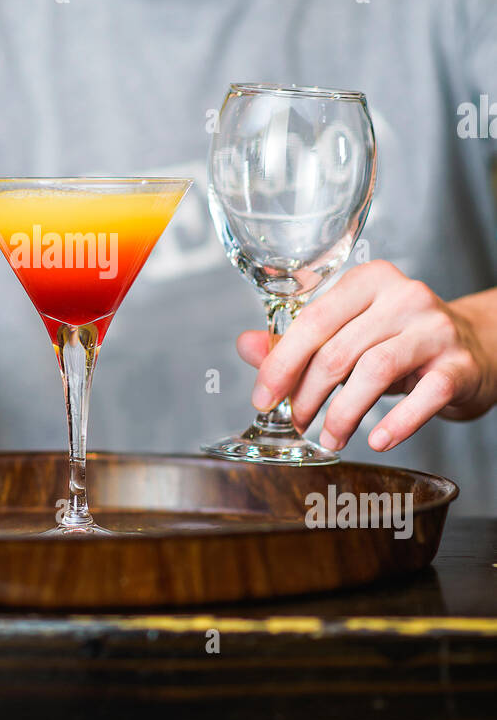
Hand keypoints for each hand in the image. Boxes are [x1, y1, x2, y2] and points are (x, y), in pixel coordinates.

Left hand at [236, 261, 495, 454]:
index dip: (282, 361)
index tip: (263, 397)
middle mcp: (404, 296)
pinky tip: (377, 439)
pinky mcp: (460, 365)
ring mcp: (435, 329)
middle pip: (340, 348)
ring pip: (375, 370)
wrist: (475, 349)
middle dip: (308, 393)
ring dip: (344, 412)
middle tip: (296, 422)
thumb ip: (298, 339)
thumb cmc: (402, 342)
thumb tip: (246, 347)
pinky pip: (424, 396)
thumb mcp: (350, 333)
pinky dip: (397, 422)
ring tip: (330, 438)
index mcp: (369, 280)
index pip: (314, 318)